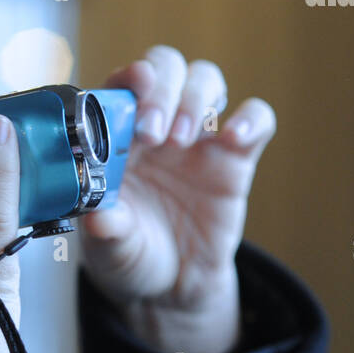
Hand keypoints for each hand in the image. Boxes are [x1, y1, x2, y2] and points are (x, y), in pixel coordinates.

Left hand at [78, 45, 276, 352]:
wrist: (170, 285)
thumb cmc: (130, 252)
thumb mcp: (109, 247)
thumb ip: (105, 229)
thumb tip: (96, 216)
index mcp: (116, 134)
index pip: (122, 83)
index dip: (129, 78)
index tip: (133, 90)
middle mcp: (157, 124)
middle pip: (166, 67)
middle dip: (161, 88)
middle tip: (152, 132)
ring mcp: (197, 136)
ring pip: (205, 79)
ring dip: (194, 98)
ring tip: (181, 141)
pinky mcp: (236, 156)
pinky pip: (256, 118)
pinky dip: (250, 118)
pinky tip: (233, 137)